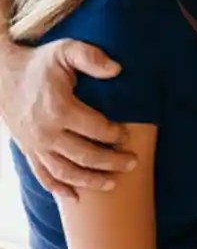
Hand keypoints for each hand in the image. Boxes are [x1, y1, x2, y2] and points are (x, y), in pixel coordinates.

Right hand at [1, 38, 133, 198]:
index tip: (129, 135)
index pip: (96, 129)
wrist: (1, 75)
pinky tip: (75, 198)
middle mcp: (46, 132)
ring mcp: (35, 144)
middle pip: (85, 155)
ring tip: (112, 183)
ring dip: (90, 180)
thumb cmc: (41, 63)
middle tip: (132, 163)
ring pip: (65, 172)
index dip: (115, 134)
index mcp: (59, 108)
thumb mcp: (65, 50)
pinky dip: (58, 189)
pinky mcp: (28, 150)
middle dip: (111, 162)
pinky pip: (42, 176)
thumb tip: (117, 70)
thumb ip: (91, 57)